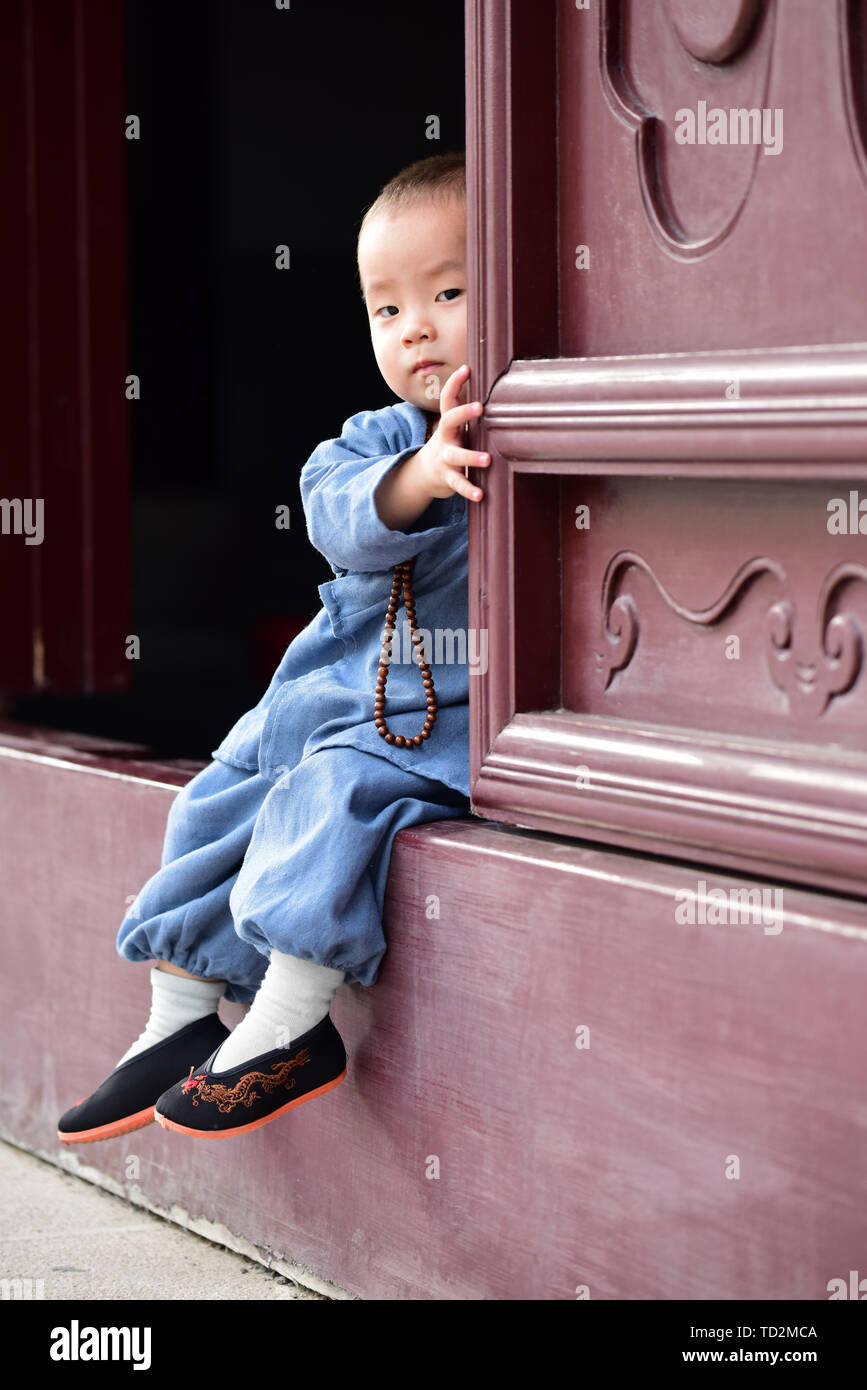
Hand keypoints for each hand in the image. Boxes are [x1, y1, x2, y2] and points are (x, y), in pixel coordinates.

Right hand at [417, 364, 489, 502]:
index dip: (454, 383)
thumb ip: (469, 414)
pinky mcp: (447, 478)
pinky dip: (469, 490)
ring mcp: (444, 459)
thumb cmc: (449, 445)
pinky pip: (458, 484)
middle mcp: (444, 438)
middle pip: (449, 421)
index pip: (448, 399)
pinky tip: (481, 495)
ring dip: (471, 457)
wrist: (425, 474)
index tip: (466, 369)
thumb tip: (496, 387)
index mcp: (449, 424)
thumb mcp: (455, 428)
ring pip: (456, 456)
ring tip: (487, 460)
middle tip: (480, 407)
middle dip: (463, 413)